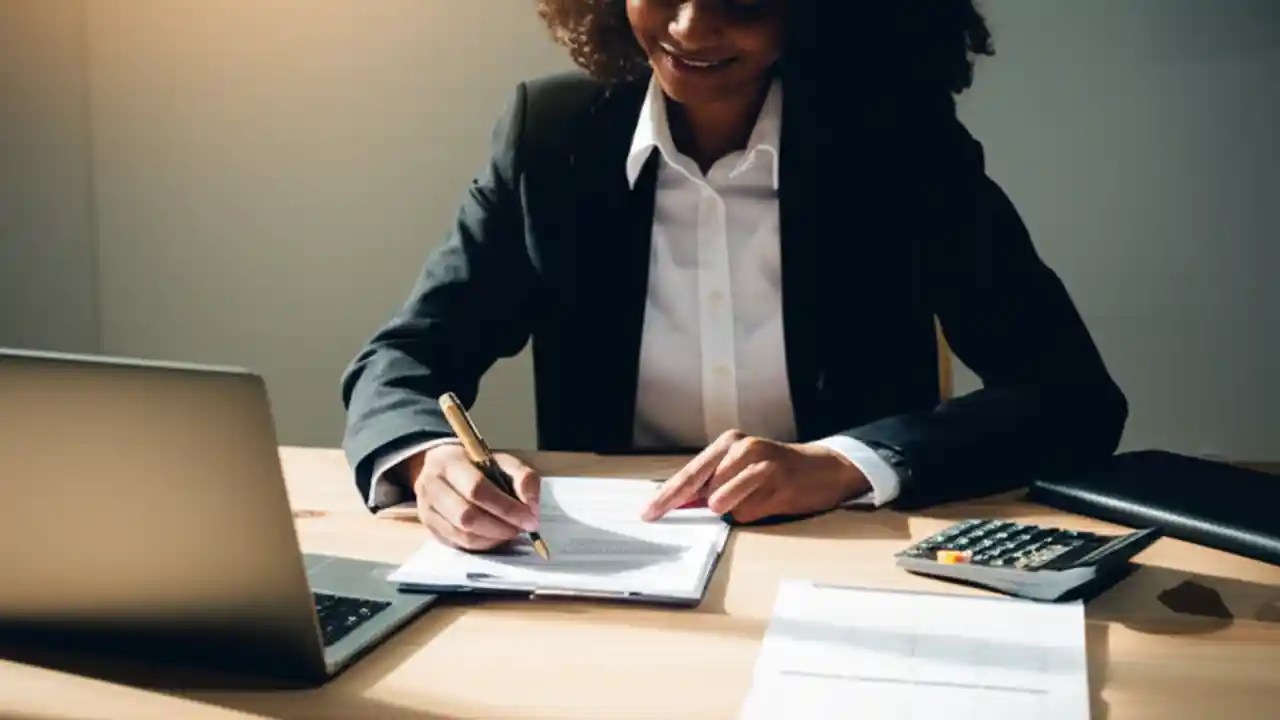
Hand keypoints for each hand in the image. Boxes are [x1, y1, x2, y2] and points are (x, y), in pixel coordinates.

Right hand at [402, 443, 540, 551]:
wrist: (442, 468)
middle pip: (466, 516)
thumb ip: (523, 478)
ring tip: (511, 531)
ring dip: (494, 538)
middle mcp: (431, 485)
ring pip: (462, 534)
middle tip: (522, 528)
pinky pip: (459, 544)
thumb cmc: (476, 466)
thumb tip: (531, 507)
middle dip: (501, 526)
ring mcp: (426, 509)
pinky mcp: (430, 527)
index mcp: (449, 461)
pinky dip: (483, 544)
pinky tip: (496, 537)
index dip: (506, 507)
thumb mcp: (502, 461)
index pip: (476, 489)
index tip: (530, 518)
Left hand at [641, 430, 869, 523]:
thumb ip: (710, 483)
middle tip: (704, 505)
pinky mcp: (779, 483)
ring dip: (734, 509)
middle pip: (703, 489)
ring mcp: (762, 464)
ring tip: (754, 497)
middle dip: (704, 503)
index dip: (667, 495)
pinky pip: (748, 512)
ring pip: (724, 503)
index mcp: (729, 442)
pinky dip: (753, 514)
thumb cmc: (774, 471)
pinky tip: (770, 501)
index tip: (649, 513)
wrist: (822, 468)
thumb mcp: (739, 468)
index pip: (689, 473)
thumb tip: (679, 505)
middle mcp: (743, 448)